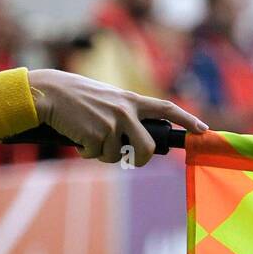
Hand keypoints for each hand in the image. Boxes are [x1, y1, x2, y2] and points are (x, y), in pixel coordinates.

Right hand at [29, 68, 207, 165]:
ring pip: (115, 155)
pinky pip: (95, 155)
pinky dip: (85, 150)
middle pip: (146, 147)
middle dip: (139, 160)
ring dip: (100, 152)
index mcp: (130, 99)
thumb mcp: (106, 98)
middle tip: (129, 160)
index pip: (166, 108)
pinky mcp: (96, 135)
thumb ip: (124, 113)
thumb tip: (133, 143)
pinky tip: (76, 134)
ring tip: (87, 135)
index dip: (186, 119)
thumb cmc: (74, 97)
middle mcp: (126, 111)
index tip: (202, 129)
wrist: (50, 94)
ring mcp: (112, 124)